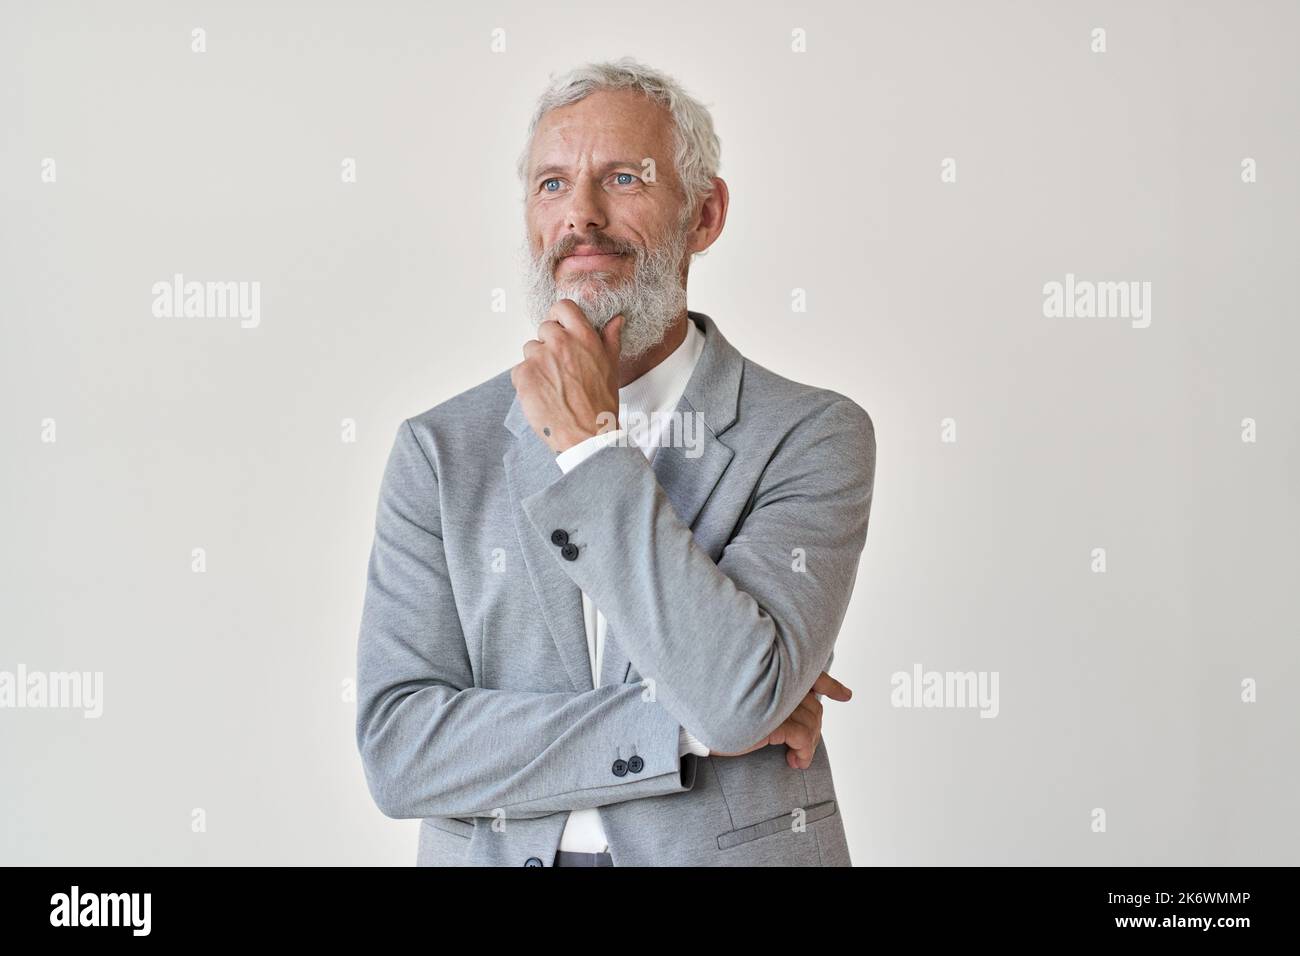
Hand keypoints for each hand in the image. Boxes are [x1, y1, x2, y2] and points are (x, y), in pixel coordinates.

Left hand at [510, 300, 624, 453]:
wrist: (586, 434)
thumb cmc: (600, 403)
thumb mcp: (611, 367)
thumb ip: (611, 339)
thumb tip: (615, 320)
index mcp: (584, 337)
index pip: (562, 307)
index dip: (559, 317)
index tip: (560, 329)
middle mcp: (561, 343)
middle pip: (543, 329)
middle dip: (549, 345)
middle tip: (560, 368)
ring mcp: (540, 358)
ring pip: (530, 350)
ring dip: (537, 363)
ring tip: (553, 385)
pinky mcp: (524, 375)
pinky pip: (519, 370)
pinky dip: (527, 381)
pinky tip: (543, 394)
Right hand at [710, 671, 852, 768]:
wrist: (696, 725)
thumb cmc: (720, 711)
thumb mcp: (752, 700)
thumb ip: (775, 696)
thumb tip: (802, 707)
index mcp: (774, 672)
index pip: (811, 674)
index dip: (829, 684)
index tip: (845, 695)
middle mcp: (779, 682)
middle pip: (815, 706)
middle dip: (814, 730)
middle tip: (802, 748)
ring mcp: (777, 700)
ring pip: (813, 722)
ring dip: (809, 744)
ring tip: (796, 756)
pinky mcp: (775, 721)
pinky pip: (804, 738)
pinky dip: (805, 753)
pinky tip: (794, 761)